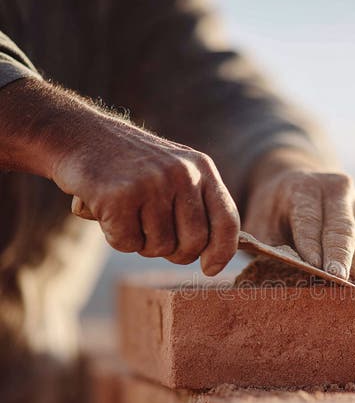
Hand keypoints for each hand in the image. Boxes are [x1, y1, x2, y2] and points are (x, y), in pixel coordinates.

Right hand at [55, 123, 239, 273]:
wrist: (79, 134)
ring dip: (142, 242)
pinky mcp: (120, 196)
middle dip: (176, 253)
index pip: (227, 221)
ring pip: (160, 247)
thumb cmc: (131, 164)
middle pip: (194, 243)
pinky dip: (116, 237)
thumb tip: (217, 256)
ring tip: (128, 214)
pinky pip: (128, 243)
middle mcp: (182, 174)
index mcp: (202, 168)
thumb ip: (199, 205)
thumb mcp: (176, 171)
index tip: (210, 269)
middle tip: (155, 238)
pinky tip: (108, 212)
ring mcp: (152, 183)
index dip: (222, 252)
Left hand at [244, 149, 354, 283]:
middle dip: (341, 256)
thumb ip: (273, 247)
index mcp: (304, 188)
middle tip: (341, 279)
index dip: (311, 244)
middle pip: (342, 228)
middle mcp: (337, 189)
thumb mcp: (263, 225)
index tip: (315, 266)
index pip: (309, 220)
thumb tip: (289, 274)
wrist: (298, 189)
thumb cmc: (276, 215)